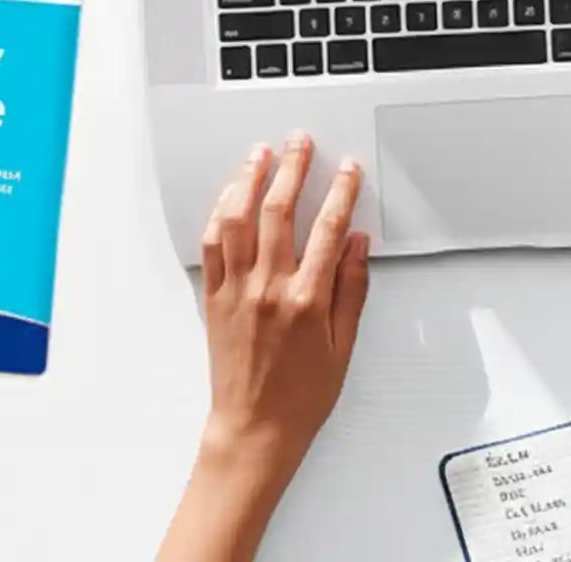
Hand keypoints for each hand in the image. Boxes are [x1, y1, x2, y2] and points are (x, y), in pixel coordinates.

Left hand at [200, 132, 369, 460]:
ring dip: (249, 180)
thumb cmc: (301, 396)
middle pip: (279, 211)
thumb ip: (352, 289)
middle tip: (300, 142)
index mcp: (307, 300)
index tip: (348, 169)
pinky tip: (229, 197)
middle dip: (292, 169)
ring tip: (260, 154)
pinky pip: (213, 245)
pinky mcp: (213, 298)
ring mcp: (236, 291)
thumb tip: (357, 245)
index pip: (328, 229)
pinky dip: (220, 214)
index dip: (341, 192)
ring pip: (238, 220)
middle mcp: (268, 289)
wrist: (254, 429)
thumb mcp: (343, 345)